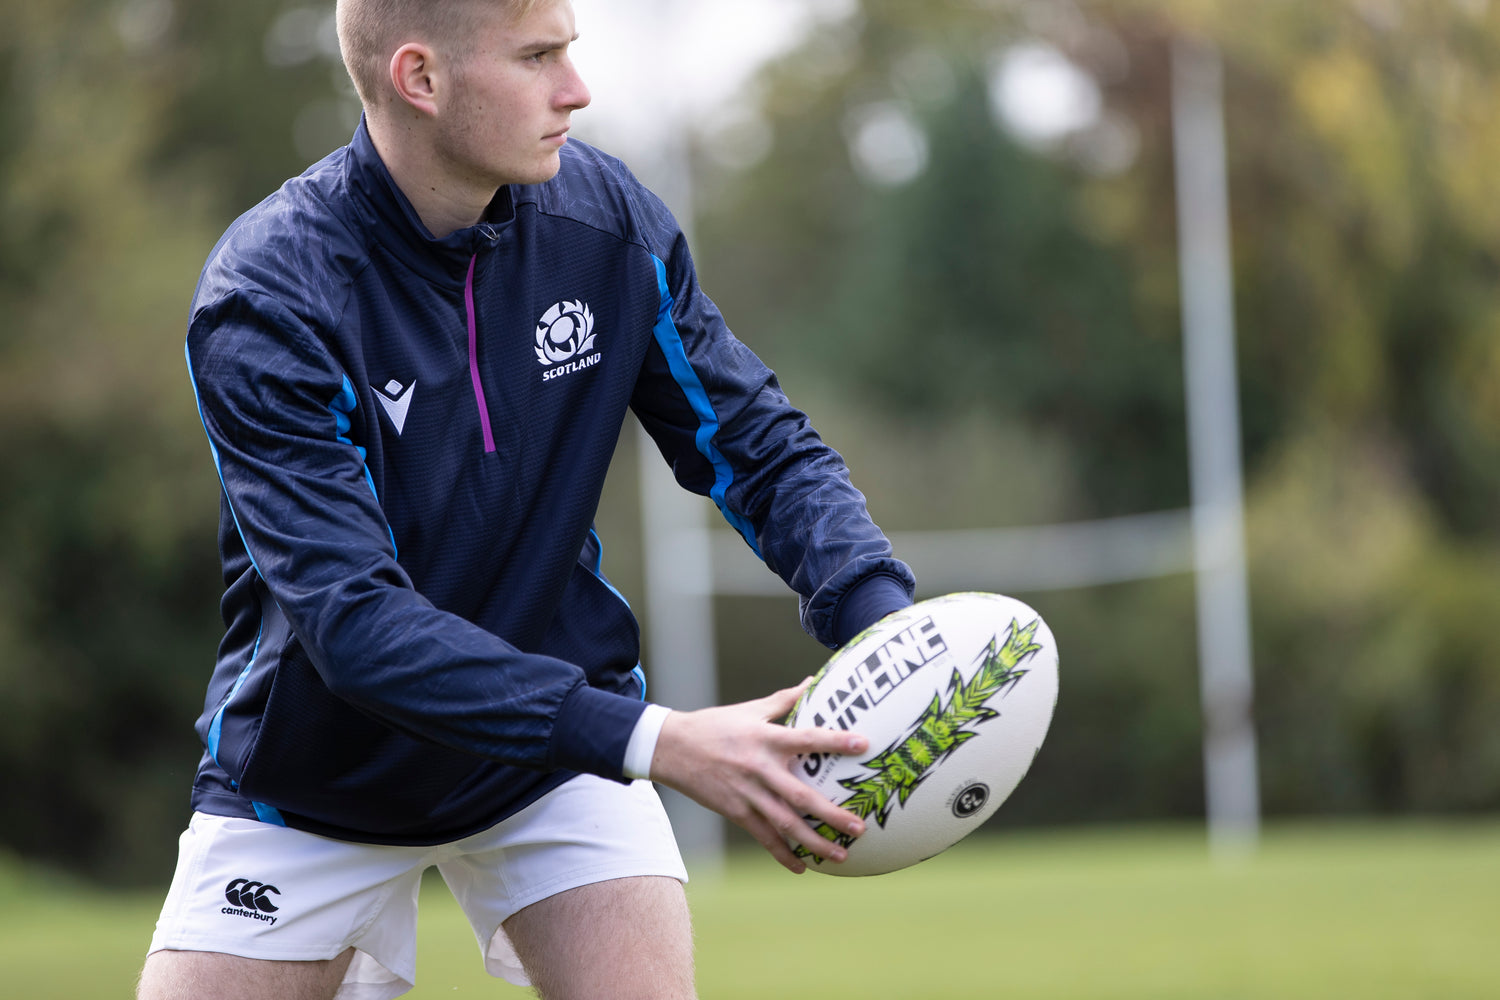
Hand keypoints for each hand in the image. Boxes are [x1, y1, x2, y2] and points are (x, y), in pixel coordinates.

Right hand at [649, 679, 868, 872]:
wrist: (672, 748)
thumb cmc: (715, 725)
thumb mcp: (750, 709)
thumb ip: (785, 700)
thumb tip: (814, 680)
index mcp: (766, 738)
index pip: (807, 738)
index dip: (835, 741)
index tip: (864, 744)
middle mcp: (759, 768)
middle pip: (801, 796)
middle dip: (832, 814)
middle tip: (859, 827)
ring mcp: (747, 794)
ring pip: (785, 823)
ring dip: (814, 842)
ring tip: (841, 854)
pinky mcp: (736, 812)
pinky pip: (763, 837)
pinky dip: (783, 853)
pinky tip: (802, 867)